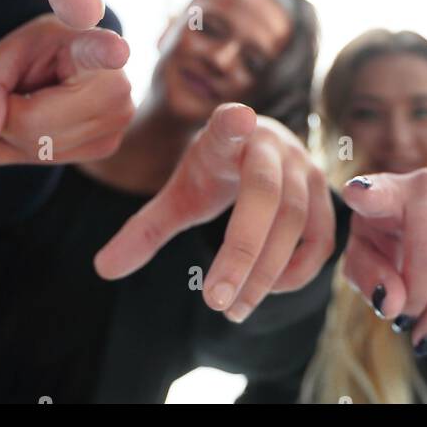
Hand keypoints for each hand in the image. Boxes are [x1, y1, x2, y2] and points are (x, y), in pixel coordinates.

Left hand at [0, 14, 131, 165]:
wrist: (76, 69)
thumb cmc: (44, 53)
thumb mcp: (6, 53)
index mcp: (90, 45)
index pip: (102, 50)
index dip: (109, 50)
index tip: (117, 49)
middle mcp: (116, 86)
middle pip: (33, 125)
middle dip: (1, 116)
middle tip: (4, 91)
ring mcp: (116, 123)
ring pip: (35, 150)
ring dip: (6, 135)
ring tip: (16, 103)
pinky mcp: (105, 148)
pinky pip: (41, 160)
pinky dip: (14, 149)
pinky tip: (8, 130)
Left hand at [93, 104, 335, 323]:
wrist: (261, 146)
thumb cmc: (217, 171)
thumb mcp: (181, 192)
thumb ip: (147, 228)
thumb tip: (102, 269)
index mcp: (228, 135)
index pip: (231, 126)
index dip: (233, 123)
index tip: (236, 116)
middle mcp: (273, 146)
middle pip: (265, 196)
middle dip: (242, 252)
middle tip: (216, 303)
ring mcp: (305, 167)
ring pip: (295, 222)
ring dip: (266, 272)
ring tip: (233, 309)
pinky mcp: (324, 194)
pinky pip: (321, 239)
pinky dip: (298, 270)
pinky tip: (267, 291)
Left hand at [339, 169, 426, 360]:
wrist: (418, 227)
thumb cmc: (381, 242)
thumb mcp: (361, 259)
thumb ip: (368, 277)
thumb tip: (394, 305)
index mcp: (385, 191)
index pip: (377, 193)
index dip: (367, 195)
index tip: (355, 195)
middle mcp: (426, 187)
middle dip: (420, 302)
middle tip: (403, 326)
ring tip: (426, 340)